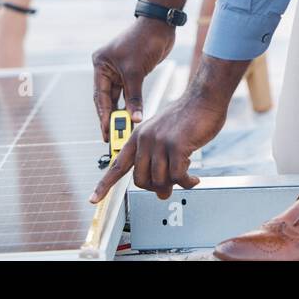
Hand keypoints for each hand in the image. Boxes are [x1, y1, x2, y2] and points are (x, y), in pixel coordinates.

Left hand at [89, 88, 228, 201]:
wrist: (203, 98)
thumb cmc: (187, 117)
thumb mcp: (166, 137)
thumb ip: (159, 162)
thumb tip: (162, 191)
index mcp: (138, 136)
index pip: (117, 165)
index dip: (105, 184)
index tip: (94, 199)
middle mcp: (145, 139)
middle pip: (140, 180)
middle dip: (156, 188)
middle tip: (169, 188)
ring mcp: (159, 142)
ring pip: (159, 180)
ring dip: (174, 185)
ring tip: (186, 178)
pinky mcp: (176, 146)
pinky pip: (178, 177)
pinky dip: (186, 183)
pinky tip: (194, 180)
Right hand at [91, 17, 175, 139]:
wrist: (160, 25)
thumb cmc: (144, 40)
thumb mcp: (135, 70)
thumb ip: (134, 96)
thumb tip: (134, 119)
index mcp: (101, 65)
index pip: (100, 96)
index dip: (103, 116)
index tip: (106, 133)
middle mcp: (107, 69)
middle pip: (107, 99)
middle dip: (111, 118)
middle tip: (114, 138)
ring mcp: (120, 71)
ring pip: (119, 98)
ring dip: (122, 114)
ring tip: (124, 133)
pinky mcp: (133, 73)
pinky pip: (129, 94)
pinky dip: (131, 105)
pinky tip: (133, 118)